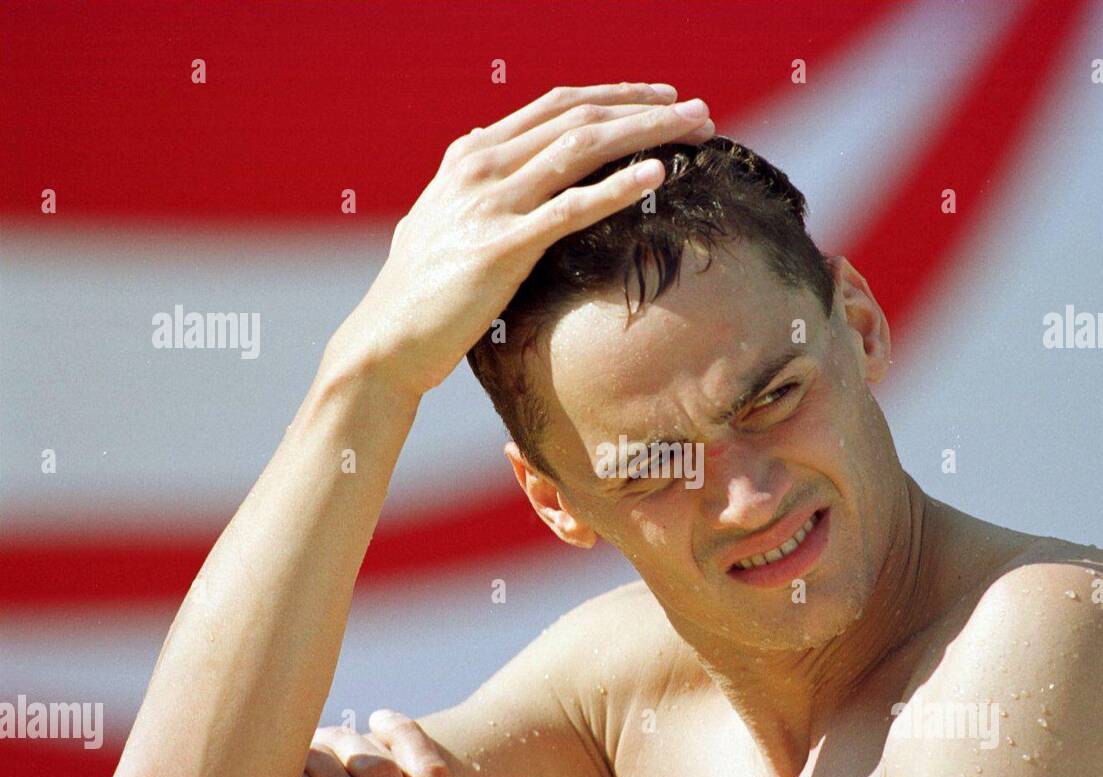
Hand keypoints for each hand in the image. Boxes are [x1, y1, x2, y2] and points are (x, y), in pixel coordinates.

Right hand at [325, 82, 714, 395]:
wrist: (387, 340)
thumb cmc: (420, 290)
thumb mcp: (441, 220)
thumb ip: (471, 187)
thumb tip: (487, 157)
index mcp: (471, 154)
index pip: (556, 105)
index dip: (615, 95)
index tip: (661, 96)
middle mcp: (481, 166)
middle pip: (579, 117)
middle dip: (646, 108)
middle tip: (700, 112)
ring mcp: (490, 203)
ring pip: (582, 148)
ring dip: (646, 132)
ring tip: (696, 130)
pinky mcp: (502, 247)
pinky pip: (572, 209)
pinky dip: (619, 187)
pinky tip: (658, 176)